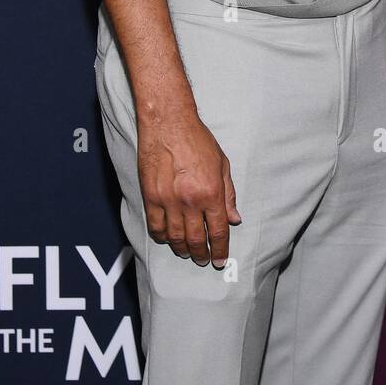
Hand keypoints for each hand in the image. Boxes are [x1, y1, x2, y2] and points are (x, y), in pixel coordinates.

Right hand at [136, 108, 241, 267]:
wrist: (169, 124)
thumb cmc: (197, 140)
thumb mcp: (222, 165)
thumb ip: (228, 194)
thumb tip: (234, 219)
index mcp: (211, 193)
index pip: (217, 231)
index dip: (220, 250)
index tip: (220, 260)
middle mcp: (189, 201)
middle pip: (196, 239)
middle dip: (201, 254)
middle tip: (203, 260)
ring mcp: (168, 200)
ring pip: (175, 237)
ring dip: (182, 249)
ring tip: (187, 252)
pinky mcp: (150, 197)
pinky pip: (155, 226)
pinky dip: (162, 237)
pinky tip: (167, 239)